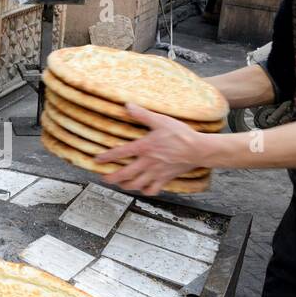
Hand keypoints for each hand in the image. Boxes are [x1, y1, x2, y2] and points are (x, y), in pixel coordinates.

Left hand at [94, 103, 209, 195]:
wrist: (198, 149)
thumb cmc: (180, 134)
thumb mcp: (161, 120)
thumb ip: (143, 114)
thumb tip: (127, 105)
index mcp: (144, 148)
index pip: (120, 153)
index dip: (106, 157)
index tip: (96, 160)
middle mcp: (147, 163)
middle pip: (125, 174)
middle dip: (112, 178)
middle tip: (104, 178)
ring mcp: (156, 173)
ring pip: (136, 185)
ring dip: (126, 186)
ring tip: (120, 184)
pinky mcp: (165, 179)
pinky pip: (152, 190)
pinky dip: (145, 191)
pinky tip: (142, 188)